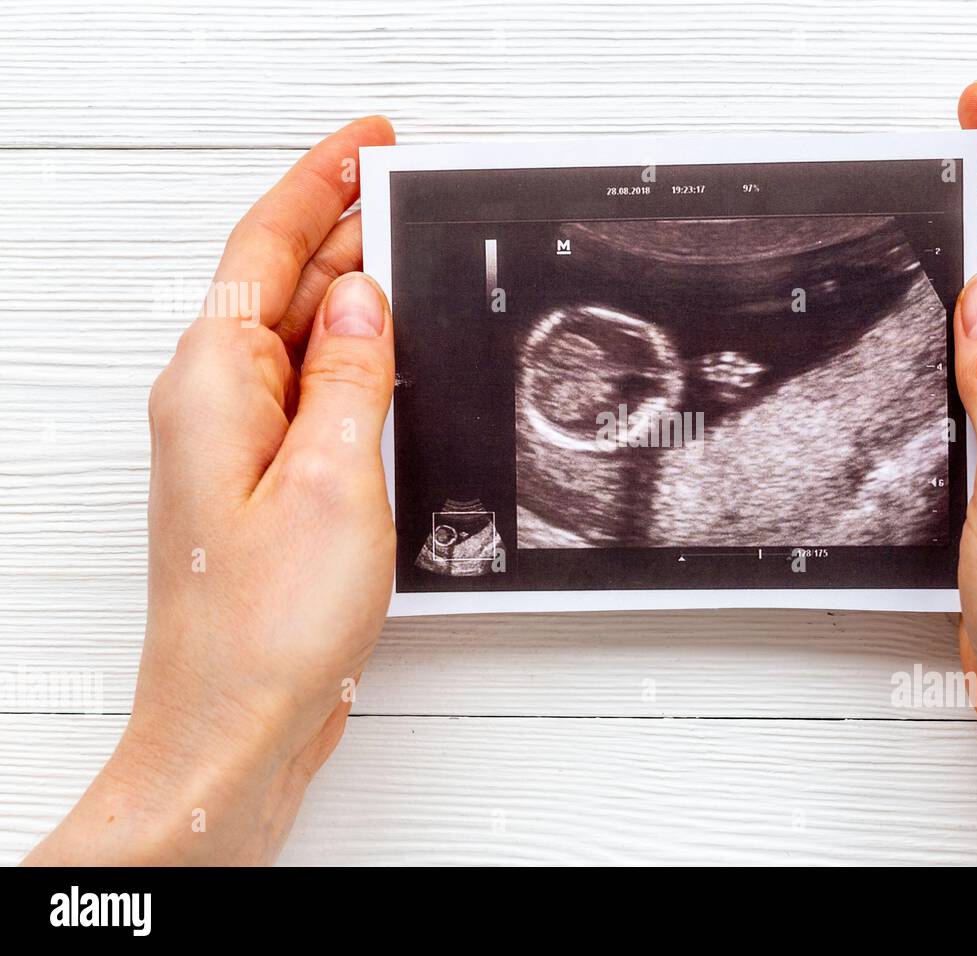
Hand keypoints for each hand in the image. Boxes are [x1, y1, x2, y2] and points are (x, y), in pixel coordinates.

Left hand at [26, 118, 397, 864]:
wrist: (237, 723)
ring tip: (419, 260)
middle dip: (348, 228)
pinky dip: (358, 360)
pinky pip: (314, 391)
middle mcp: (219, 403)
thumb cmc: (264, 624)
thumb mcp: (331, 478)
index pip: (265, 245)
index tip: (372, 145)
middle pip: (283, 282)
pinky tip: (395, 362)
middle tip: (416, 194)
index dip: (321, 183)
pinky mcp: (270, 482)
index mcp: (217, 383)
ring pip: (303, 336)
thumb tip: (361, 296)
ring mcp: (243, 443)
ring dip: (357, 293)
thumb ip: (348, 374)